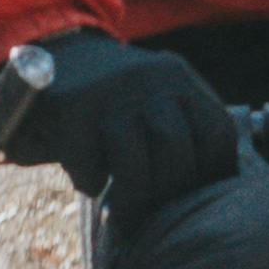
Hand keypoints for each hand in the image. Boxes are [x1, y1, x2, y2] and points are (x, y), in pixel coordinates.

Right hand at [0, 31, 241, 221]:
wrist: (52, 53)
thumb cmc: (113, 96)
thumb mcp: (155, 94)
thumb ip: (183, 126)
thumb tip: (212, 188)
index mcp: (177, 76)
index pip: (216, 131)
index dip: (214, 172)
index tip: (198, 197)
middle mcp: (147, 79)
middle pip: (176, 147)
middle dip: (169, 191)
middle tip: (159, 215)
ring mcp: (107, 93)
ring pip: (134, 162)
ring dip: (132, 198)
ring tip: (125, 215)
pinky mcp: (70, 108)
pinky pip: (88, 164)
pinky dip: (91, 182)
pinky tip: (91, 181)